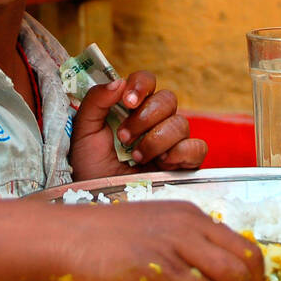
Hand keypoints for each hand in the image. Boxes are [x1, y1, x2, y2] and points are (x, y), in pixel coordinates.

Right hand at [47, 201, 265, 280]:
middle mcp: (189, 224)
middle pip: (248, 259)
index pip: (243, 242)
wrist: (63, 236)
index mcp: (189, 213)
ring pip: (233, 277)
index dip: (252, 270)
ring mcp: (176, 245)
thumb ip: (180, 241)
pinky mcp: (160, 268)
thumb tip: (208, 269)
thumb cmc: (98, 235)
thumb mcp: (150, 226)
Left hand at [67, 70, 207, 180]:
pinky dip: (180, 153)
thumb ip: (96, 101)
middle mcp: (156, 120)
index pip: (146, 81)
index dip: (141, 86)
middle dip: (145, 118)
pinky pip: (196, 147)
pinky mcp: (185, 162)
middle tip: (124, 138)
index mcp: (132, 108)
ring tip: (136, 158)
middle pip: (168, 99)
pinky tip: (162, 164)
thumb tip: (119, 83)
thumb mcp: (83, 131)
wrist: (99, 199)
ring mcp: (172, 141)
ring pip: (181, 123)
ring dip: (156, 141)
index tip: (128, 102)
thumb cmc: (90, 166)